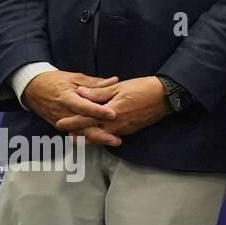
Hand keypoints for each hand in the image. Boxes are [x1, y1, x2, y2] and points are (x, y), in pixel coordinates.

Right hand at [22, 70, 121, 144]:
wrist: (32, 89)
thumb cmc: (54, 81)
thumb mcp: (74, 78)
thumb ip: (94, 83)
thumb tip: (114, 80)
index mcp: (67, 98)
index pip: (83, 107)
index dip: (98, 111)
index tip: (112, 114)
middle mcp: (64, 112)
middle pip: (82, 126)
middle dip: (100, 134)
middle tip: (116, 138)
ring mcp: (62, 122)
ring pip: (80, 133)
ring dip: (97, 139)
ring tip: (113, 141)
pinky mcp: (61, 127)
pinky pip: (76, 134)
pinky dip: (89, 138)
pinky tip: (102, 141)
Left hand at [57, 75, 172, 142]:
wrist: (166, 96)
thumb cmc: (143, 88)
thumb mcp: (119, 87)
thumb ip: (98, 92)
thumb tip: (80, 92)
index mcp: (110, 112)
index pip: (86, 119)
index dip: (72, 122)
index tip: (59, 123)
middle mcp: (116, 124)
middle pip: (91, 132)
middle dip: (78, 134)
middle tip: (66, 135)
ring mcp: (124, 129)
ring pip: (101, 136)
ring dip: (89, 137)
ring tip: (78, 137)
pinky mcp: (130, 130)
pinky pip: (111, 135)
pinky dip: (102, 136)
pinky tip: (99, 133)